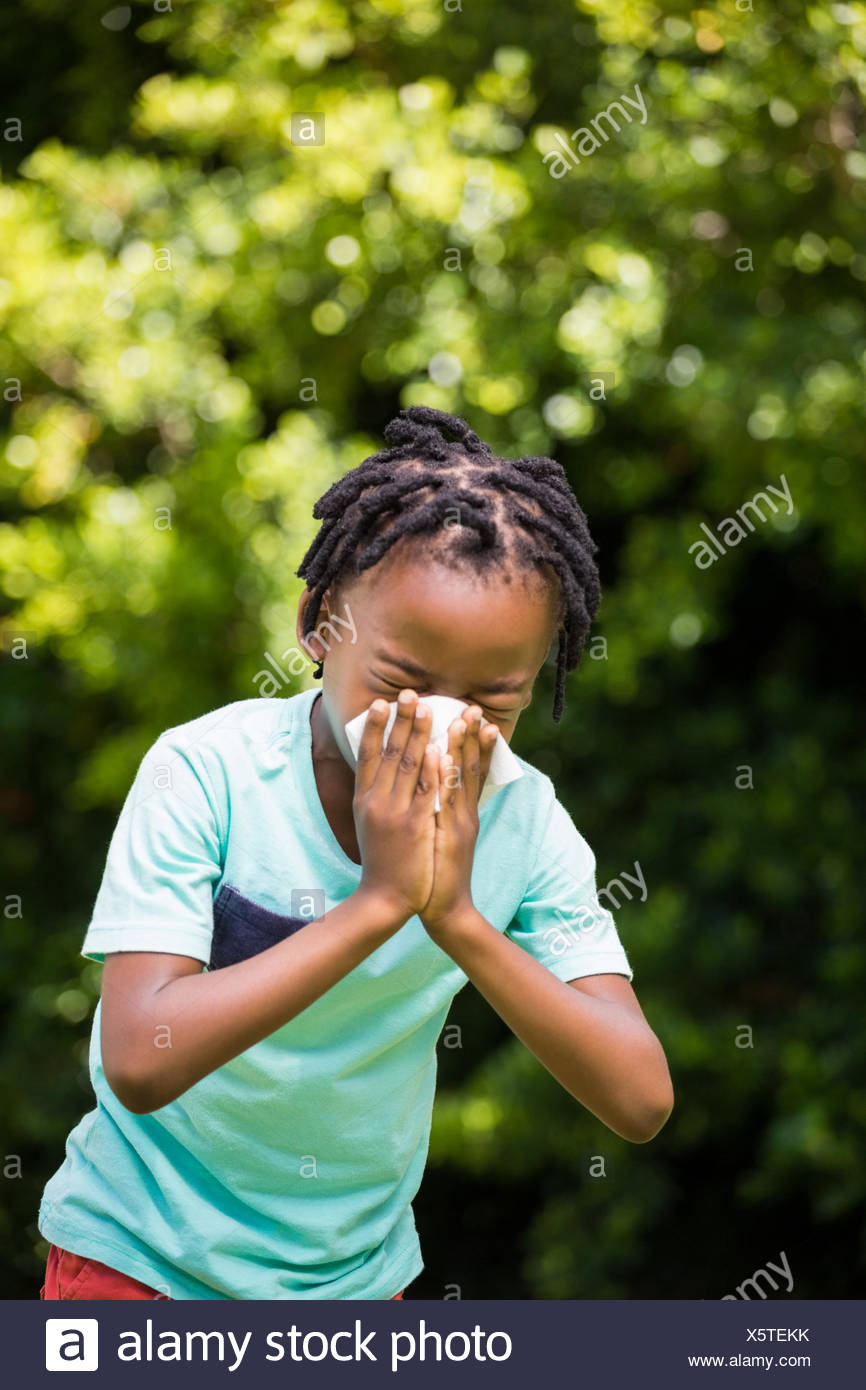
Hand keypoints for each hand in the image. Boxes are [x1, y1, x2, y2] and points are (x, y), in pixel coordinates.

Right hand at [353, 691, 440, 928]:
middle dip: (401, 720)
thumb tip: (381, 768)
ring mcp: (397, 813)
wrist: (385, 899)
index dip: (375, 727)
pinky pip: (427, 792)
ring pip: (411, 765)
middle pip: (391, 752)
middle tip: (410, 692)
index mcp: (364, 800)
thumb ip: (375, 796)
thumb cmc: (381, 861)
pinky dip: (434, 769)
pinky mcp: (416, 827)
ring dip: (420, 733)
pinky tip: (440, 748)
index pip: (368, 755)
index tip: (381, 702)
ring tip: (429, 707)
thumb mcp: (368, 824)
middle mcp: (377, 802)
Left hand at [419, 705, 498, 939]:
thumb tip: (439, 787)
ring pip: (461, 778)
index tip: (479, 715)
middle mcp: (465, 814)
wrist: (447, 910)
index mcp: (464, 812)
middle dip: (473, 735)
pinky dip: (445, 776)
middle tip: (474, 705)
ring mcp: (458, 824)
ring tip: (463, 718)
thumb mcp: (446, 837)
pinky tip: (443, 755)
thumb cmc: (440, 872)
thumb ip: (446, 811)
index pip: (474, 770)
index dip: (478, 743)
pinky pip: (445, 800)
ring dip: (463, 746)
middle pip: (471, 767)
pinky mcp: (448, 836)